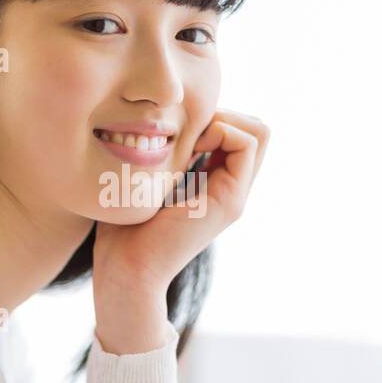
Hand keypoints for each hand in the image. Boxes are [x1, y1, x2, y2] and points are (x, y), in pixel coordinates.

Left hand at [91, 108, 271, 296]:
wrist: (126, 268)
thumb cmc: (122, 227)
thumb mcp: (145, 179)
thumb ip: (161, 156)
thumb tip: (159, 123)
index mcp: (215, 183)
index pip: (240, 132)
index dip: (215, 117)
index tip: (181, 131)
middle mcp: (232, 189)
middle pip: (257, 130)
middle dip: (225, 114)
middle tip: (189, 132)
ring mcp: (235, 195)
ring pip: (260, 132)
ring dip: (225, 120)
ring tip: (192, 140)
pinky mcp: (231, 200)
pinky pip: (248, 144)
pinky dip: (222, 131)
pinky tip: (192, 148)